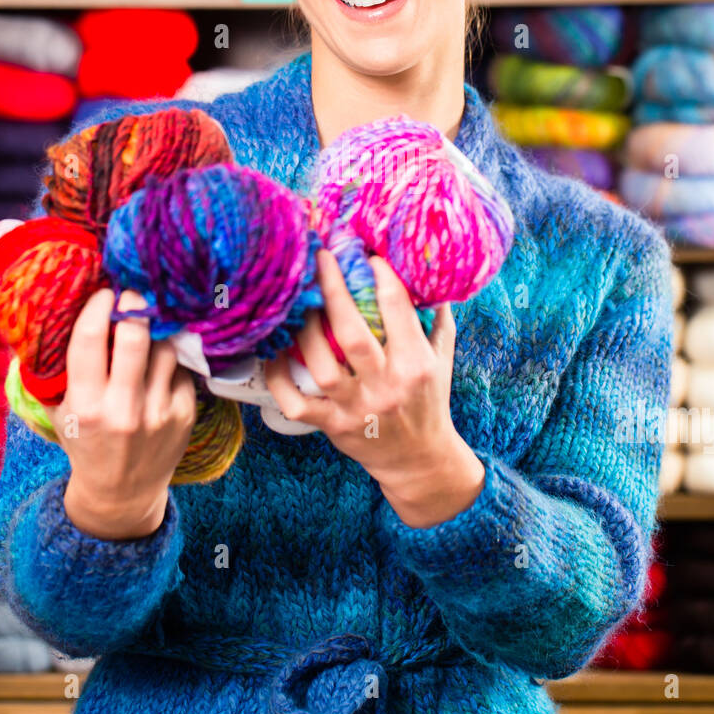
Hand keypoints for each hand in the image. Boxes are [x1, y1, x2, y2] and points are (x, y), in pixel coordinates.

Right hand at [42, 287, 197, 540]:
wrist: (120, 493)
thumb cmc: (86, 443)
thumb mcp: (61, 411)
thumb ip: (60, 371)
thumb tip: (65, 313)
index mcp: (86, 405)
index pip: (90, 340)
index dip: (98, 307)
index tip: (104, 292)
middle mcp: (123, 409)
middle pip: (135, 337)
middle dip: (135, 306)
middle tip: (134, 293)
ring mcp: (158, 413)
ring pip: (165, 349)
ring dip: (157, 332)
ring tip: (149, 327)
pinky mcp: (185, 415)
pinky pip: (182, 371)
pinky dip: (171, 362)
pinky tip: (161, 365)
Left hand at [264, 249, 484, 527]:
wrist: (418, 460)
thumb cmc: (428, 400)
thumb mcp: (441, 359)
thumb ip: (436, 319)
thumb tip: (429, 275)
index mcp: (416, 364)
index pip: (396, 309)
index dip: (379, 275)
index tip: (365, 253)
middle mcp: (386, 386)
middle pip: (351, 333)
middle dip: (333, 290)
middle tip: (321, 258)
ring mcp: (356, 408)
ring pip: (321, 365)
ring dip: (305, 330)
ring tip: (297, 301)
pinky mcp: (333, 427)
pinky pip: (296, 403)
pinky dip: (279, 378)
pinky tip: (272, 351)